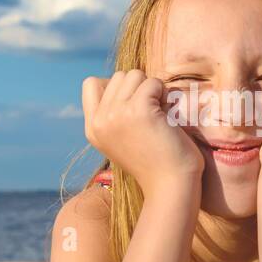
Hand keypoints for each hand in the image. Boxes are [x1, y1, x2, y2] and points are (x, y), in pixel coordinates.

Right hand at [82, 70, 203, 196]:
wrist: (170, 186)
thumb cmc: (155, 162)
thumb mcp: (121, 139)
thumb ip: (113, 114)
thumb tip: (123, 80)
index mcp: (92, 129)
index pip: (91, 83)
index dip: (115, 86)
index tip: (132, 106)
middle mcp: (99, 120)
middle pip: (118, 76)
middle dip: (139, 88)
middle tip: (151, 115)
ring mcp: (116, 114)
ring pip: (134, 75)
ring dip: (152, 89)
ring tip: (159, 115)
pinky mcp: (139, 109)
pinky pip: (153, 82)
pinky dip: (165, 95)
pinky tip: (167, 117)